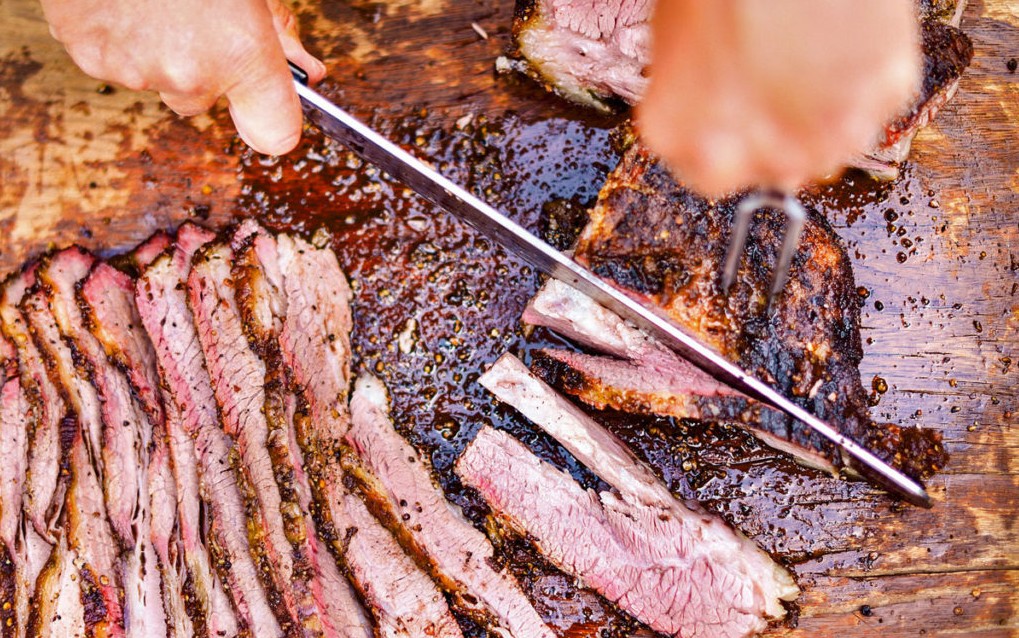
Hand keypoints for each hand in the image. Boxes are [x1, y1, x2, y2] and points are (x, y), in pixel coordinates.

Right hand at [40, 0, 326, 154]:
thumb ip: (279, 33)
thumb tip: (306, 70)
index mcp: (241, 51)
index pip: (276, 133)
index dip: (272, 118)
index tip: (270, 105)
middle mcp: (191, 73)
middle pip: (204, 101)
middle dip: (203, 67)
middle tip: (193, 15)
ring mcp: (137, 69)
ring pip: (157, 79)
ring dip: (158, 50)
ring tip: (154, 2)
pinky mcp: (91, 57)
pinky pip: (114, 61)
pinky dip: (119, 37)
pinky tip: (123, 3)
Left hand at [638, 1, 920, 195]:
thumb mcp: (679, 34)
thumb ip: (697, 89)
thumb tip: (725, 99)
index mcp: (685, 135)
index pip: (711, 174)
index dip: (729, 142)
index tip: (737, 118)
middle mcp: (755, 152)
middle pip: (777, 168)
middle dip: (780, 133)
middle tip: (783, 79)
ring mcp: (827, 132)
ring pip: (832, 146)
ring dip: (827, 111)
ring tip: (817, 52)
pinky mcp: (885, 92)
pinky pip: (880, 101)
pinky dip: (869, 74)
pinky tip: (848, 35)